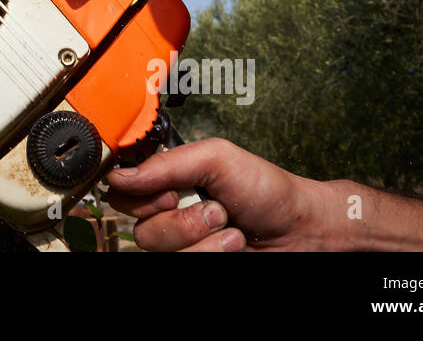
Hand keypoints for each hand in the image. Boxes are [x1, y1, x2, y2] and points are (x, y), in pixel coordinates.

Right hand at [104, 137, 422, 250]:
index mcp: (168, 181)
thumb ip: (167, 163)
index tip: (168, 191)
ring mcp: (184, 244)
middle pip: (139, 227)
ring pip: (160, 250)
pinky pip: (182, 265)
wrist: (302, 230)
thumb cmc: (268, 190)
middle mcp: (170, 213)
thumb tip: (120, 175)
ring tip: (232, 228)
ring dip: (202, 239)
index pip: (123, 190)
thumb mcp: (218, 158)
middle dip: (181, 220)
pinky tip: (234, 245)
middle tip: (215, 209)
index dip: (139, 194)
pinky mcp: (196, 262)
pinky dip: (212, 255)